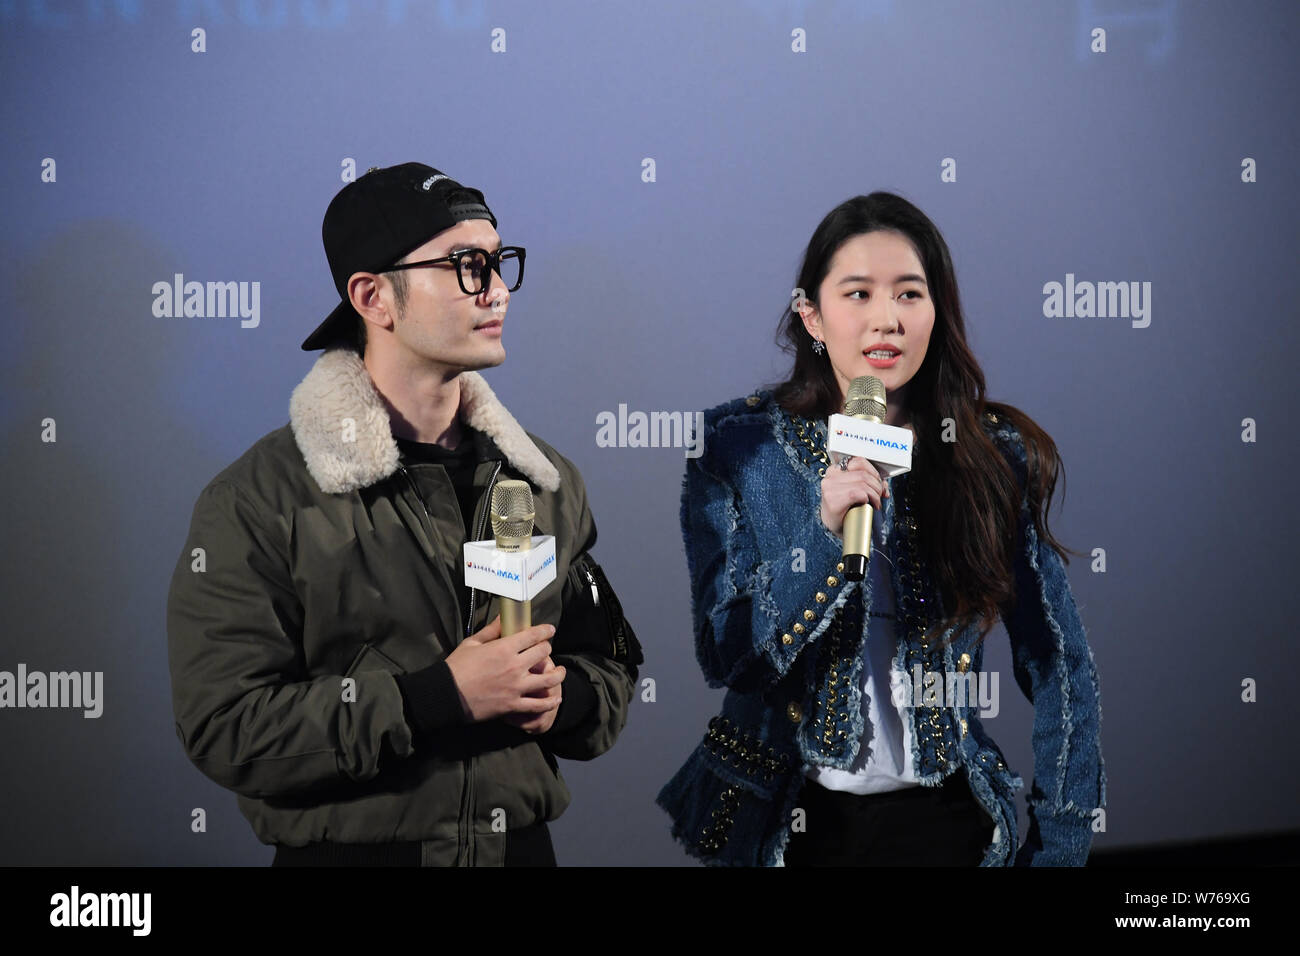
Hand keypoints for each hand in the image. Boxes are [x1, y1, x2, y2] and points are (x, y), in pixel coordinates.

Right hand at [444, 615, 565, 722]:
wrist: (446, 695)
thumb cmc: (456, 667)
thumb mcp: (472, 643)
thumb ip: (491, 630)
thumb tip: (503, 617)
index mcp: (504, 648)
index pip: (533, 635)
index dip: (545, 631)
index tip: (550, 630)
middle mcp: (515, 666)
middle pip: (543, 653)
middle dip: (547, 648)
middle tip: (546, 649)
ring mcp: (516, 687)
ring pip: (549, 679)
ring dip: (558, 674)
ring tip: (560, 672)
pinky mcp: (513, 705)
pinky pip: (538, 705)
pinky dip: (550, 702)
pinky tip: (556, 698)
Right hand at [820, 455, 888, 536]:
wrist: (835, 526)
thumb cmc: (845, 509)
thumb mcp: (856, 491)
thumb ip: (869, 483)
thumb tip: (883, 485)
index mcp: (835, 470)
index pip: (858, 461)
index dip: (873, 472)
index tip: (878, 483)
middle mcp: (830, 477)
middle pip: (863, 474)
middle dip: (877, 486)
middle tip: (879, 496)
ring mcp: (830, 488)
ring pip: (863, 483)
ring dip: (875, 494)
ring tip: (875, 502)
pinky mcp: (833, 499)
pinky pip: (859, 493)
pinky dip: (869, 499)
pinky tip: (869, 505)